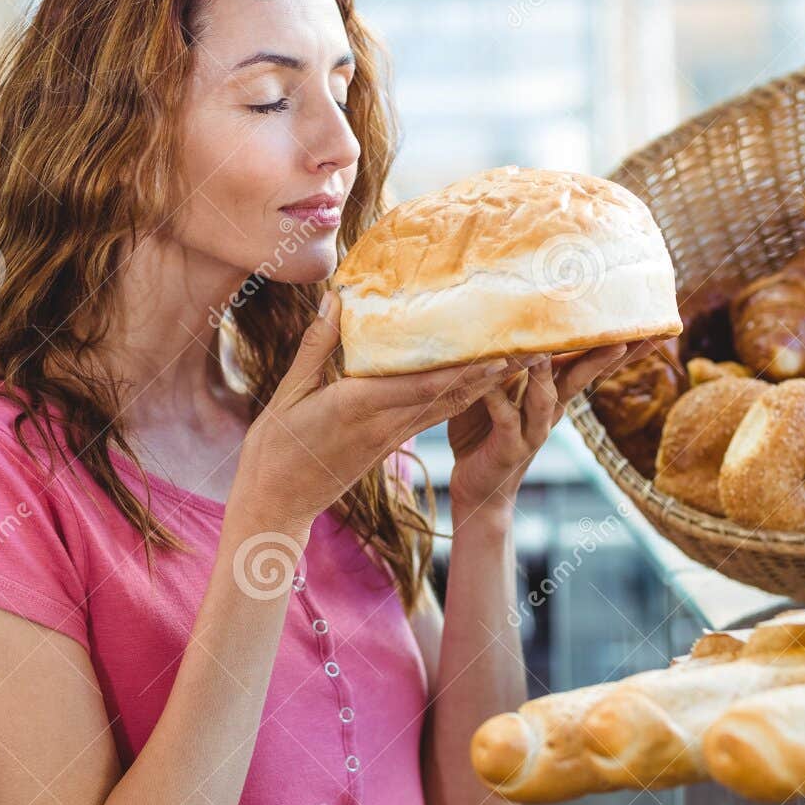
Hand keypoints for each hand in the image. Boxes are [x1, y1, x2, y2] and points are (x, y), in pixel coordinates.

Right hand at [235, 292, 518, 534]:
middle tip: (529, 346)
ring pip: (447, 407)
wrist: (277, 504)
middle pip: (449, 395)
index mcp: (357, 407)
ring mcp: (390, 437)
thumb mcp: (288, 393)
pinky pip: (431, 417)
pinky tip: (479, 382)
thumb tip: (334, 300)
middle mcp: (384, 423)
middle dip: (491, 373)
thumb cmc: (275, 449)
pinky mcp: (389, 445)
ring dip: (485, 385)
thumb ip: (317, 346)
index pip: (423, 385)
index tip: (500, 348)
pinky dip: (459, 398)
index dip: (466, 369)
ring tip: (518, 359)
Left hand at [445, 340, 647, 514]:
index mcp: (553, 390)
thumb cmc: (485, 429)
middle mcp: (551, 409)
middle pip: (581, 376)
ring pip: (545, 396)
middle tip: (623, 335)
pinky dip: (498, 399)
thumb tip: (514, 320)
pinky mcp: (510, 446)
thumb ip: (513, 361)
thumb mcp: (502, 390)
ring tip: (541, 348)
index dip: (611, 342)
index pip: (585, 359)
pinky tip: (489, 381)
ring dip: (543, 372)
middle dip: (600, 356)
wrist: (480, 489)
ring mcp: (534, 430)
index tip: (639, 320)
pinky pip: (506, 418)